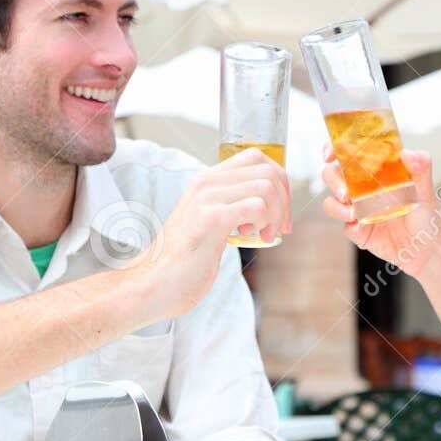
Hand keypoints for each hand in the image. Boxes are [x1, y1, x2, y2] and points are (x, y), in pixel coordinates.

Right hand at [134, 146, 290, 320]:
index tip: (281, 211)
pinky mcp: (210, 218)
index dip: (280, 181)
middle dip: (285, 201)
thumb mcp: (209, 222)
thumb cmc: (185, 260)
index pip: (257, 157)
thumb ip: (231, 207)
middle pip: (268, 170)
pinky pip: (256, 206)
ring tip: (264, 235)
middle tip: (280, 228)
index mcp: (207, 180)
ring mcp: (206, 197)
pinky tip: (253, 238)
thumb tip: (271, 206)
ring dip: (276, 214)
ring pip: (266, 186)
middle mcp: (206, 182)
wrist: (154, 282)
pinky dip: (266, 223)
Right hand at [319, 144, 440, 277]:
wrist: (428, 248)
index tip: (330, 154)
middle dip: (333, 180)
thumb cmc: (427, 214)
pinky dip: (350, 227)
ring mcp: (358, 210)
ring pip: (332, 202)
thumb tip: (407, 153)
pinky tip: (362, 228)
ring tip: (353, 213)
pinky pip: (345, 227)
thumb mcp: (426, 187)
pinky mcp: (359, 231)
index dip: (334, 149)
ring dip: (336, 206)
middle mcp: (363, 188)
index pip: (348, 154)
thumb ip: (420, 167)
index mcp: (375, 171)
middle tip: (345, 192)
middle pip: (332, 175)